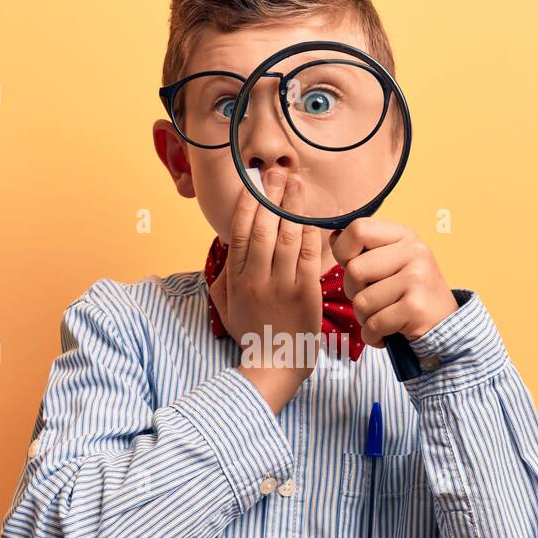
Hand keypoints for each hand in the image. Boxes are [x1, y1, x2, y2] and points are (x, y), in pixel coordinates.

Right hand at [209, 166, 322, 411]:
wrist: (275, 363)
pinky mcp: (305, 292)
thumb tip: (227, 246)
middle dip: (270, 197)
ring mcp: (282, 285)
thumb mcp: (225, 305)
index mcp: (236, 279)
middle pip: (263, 227)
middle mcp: (257, 278)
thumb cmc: (251, 333)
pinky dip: (311, 233)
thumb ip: (223, 275)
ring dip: (293, 206)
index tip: (253, 185)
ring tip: (296, 184)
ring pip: (287, 236)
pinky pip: (309, 255)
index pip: (239, 233)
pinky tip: (313, 215)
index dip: (246, 205)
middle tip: (276, 174)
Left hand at [330, 219, 458, 347]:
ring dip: (364, 318)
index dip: (344, 251)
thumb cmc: (409, 293)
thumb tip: (334, 236)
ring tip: (382, 318)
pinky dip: (373, 336)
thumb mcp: (392, 262)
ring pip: (361, 302)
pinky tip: (386, 334)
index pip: (358, 229)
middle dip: (353, 292)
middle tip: (371, 301)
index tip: (351, 266)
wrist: (445, 325)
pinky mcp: (416, 307)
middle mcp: (414, 252)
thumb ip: (364, 250)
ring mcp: (417, 279)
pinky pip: (373, 324)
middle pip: (354, 270)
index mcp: (404, 236)